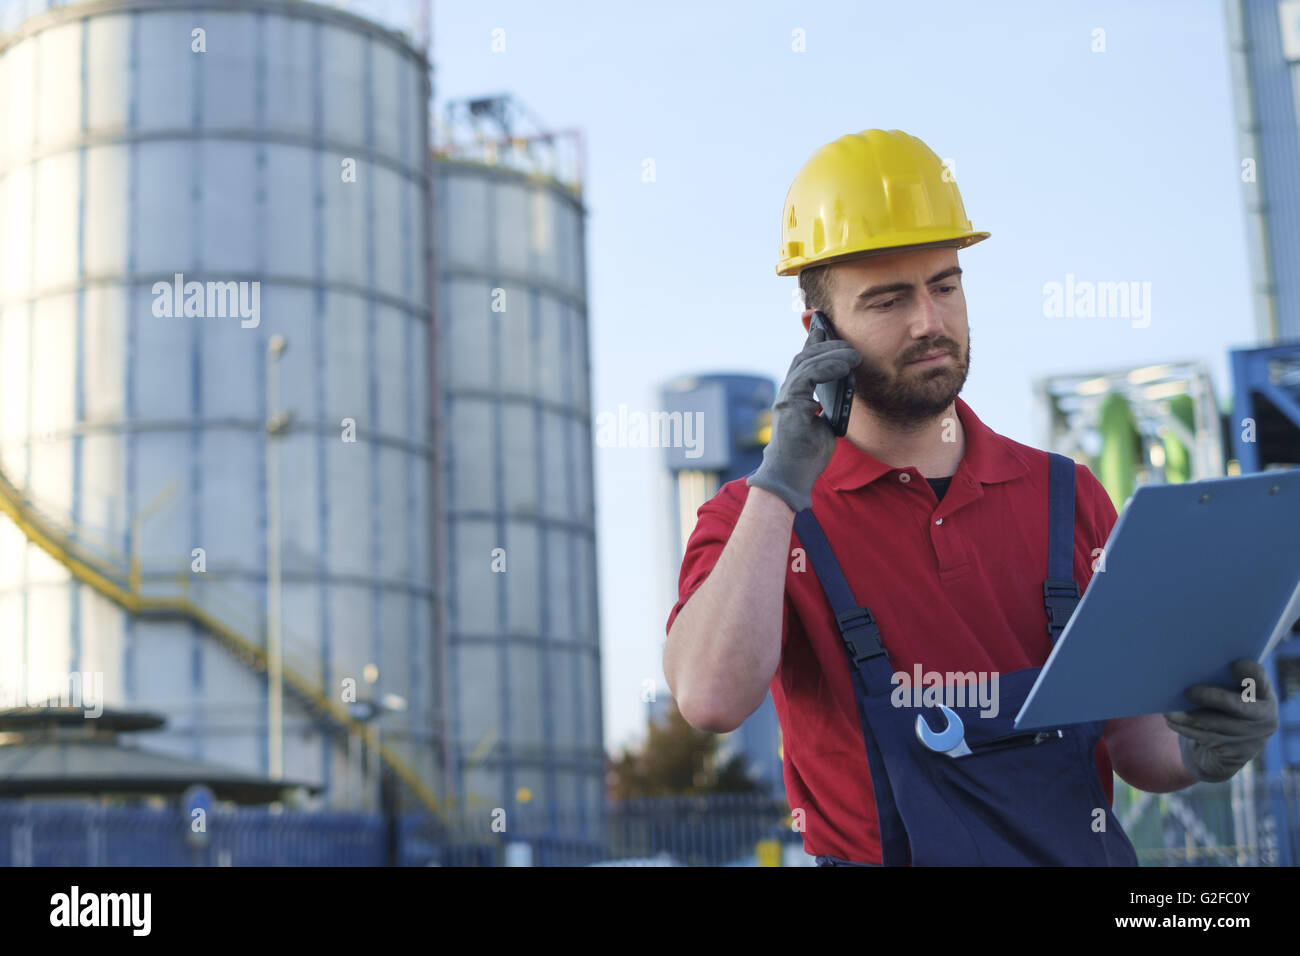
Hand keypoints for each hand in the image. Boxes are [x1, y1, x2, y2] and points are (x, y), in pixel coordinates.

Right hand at [746, 321, 861, 512]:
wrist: (791, 478)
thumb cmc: (806, 457)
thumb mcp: (825, 427)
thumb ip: (830, 408)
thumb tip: (844, 391)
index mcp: (795, 397)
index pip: (805, 364)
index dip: (815, 344)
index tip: (827, 329)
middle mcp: (788, 393)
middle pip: (804, 357)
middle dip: (824, 342)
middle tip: (846, 339)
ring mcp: (786, 397)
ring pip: (807, 362)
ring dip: (832, 353)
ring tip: (853, 353)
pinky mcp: (790, 403)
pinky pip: (809, 375)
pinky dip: (827, 367)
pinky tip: (844, 366)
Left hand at [1165, 659, 1278, 783]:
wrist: (1232, 748)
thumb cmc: (1227, 708)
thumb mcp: (1234, 693)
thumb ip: (1223, 680)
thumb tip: (1190, 668)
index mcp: (1264, 694)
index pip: (1260, 678)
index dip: (1250, 672)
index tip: (1236, 664)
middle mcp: (1264, 717)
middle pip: (1237, 705)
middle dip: (1212, 697)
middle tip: (1188, 691)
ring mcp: (1252, 739)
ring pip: (1214, 725)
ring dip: (1188, 717)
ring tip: (1169, 710)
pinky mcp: (1235, 754)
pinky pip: (1204, 738)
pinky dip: (1185, 729)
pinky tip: (1172, 720)